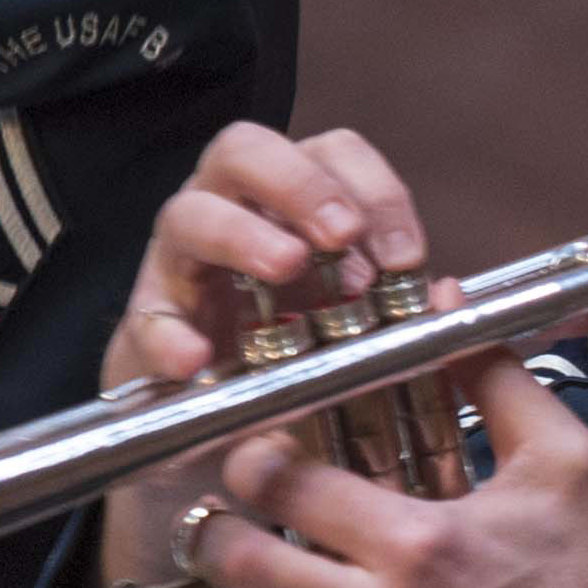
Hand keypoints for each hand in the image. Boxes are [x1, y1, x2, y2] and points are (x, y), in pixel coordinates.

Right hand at [95, 122, 434, 587]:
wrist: (226, 437)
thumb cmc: (295, 361)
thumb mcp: (355, 329)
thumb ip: (391, 305)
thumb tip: (442, 294)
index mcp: (291, 203)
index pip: (331, 152)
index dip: (374, 187)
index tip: (405, 254)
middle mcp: (229, 213)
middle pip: (245, 150)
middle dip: (298, 183)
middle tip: (339, 233)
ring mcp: (179, 263)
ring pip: (189, 214)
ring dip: (243, 234)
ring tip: (285, 265)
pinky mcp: (144, 324)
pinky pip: (147, 316)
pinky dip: (171, 334)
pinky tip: (199, 361)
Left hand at [175, 347, 587, 587]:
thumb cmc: (584, 587)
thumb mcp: (562, 468)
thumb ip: (498, 381)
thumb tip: (442, 305)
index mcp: (416, 541)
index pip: (283, 482)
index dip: (255, 461)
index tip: (259, 460)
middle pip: (238, 565)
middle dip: (220, 541)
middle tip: (234, 531)